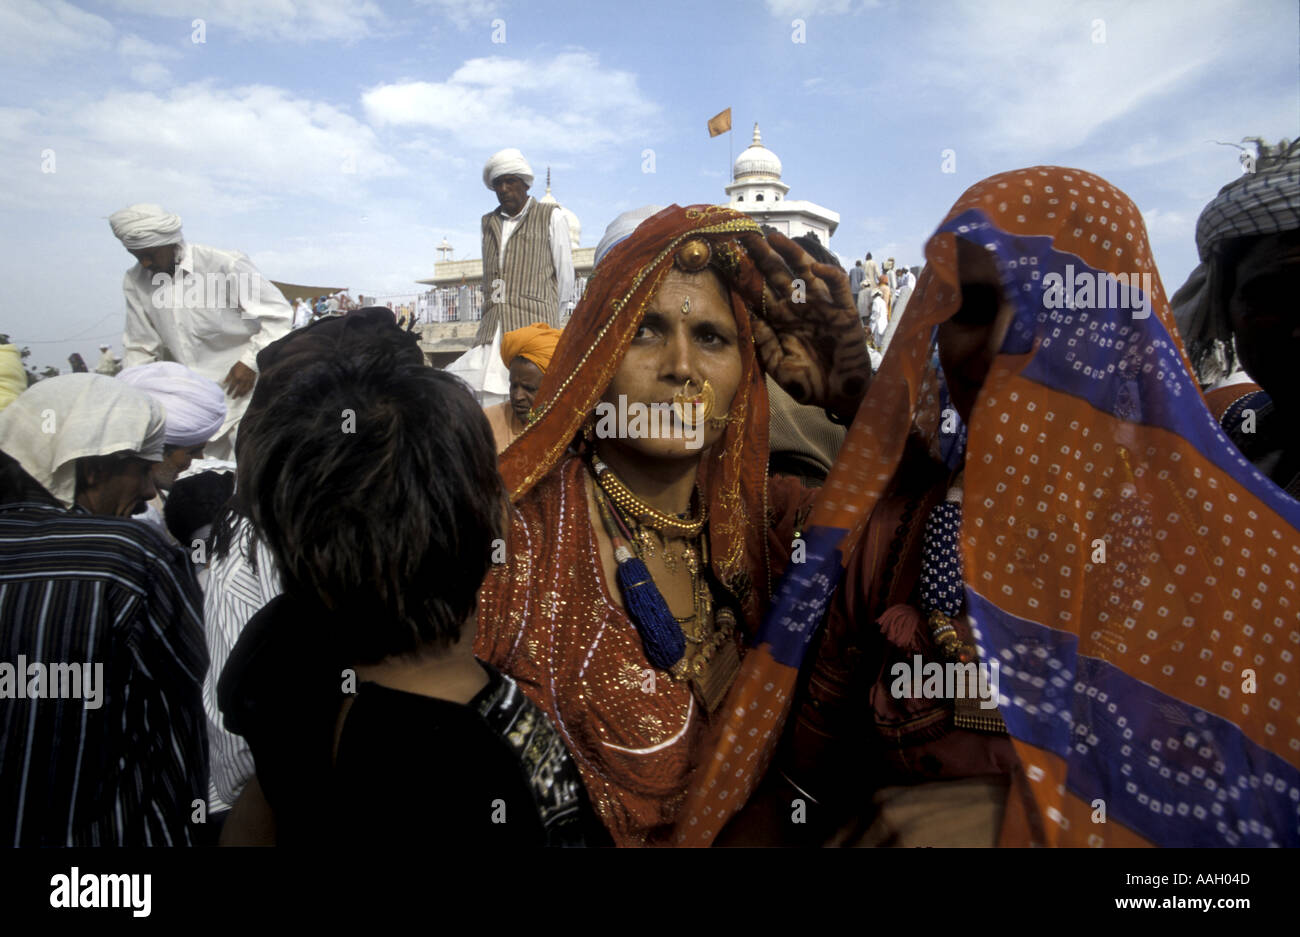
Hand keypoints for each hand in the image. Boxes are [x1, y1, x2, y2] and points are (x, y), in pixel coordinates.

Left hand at [223, 361, 256, 398]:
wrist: (250, 362)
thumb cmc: (240, 365)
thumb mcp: (232, 369)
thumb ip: (228, 377)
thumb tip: (224, 382)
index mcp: (236, 378)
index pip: (232, 387)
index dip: (230, 391)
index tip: (228, 394)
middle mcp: (242, 381)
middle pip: (238, 390)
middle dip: (235, 395)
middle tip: (233, 397)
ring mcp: (248, 381)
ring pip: (244, 390)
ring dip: (241, 394)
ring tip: (239, 396)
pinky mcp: (252, 381)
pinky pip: (250, 388)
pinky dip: (247, 391)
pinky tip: (245, 393)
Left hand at [734, 231, 869, 420]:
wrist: (840, 397)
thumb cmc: (809, 384)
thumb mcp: (779, 366)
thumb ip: (764, 342)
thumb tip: (748, 315)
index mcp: (780, 321)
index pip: (758, 293)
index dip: (743, 276)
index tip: (726, 258)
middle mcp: (798, 308)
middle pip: (777, 276)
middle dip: (762, 256)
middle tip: (744, 236)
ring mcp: (821, 307)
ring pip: (804, 273)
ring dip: (791, 254)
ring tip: (774, 237)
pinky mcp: (844, 312)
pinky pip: (837, 288)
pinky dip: (828, 275)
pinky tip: (815, 268)